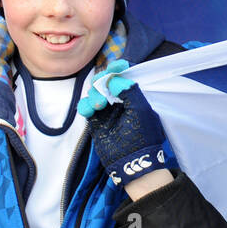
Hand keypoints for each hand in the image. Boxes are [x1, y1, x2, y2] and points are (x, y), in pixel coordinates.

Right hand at [78, 60, 171, 186]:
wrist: (131, 162)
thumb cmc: (142, 136)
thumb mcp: (141, 110)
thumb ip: (130, 91)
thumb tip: (116, 78)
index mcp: (134, 97)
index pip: (123, 77)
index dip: (118, 68)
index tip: (118, 65)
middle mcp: (120, 102)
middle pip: (105, 81)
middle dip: (102, 81)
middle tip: (101, 86)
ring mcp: (107, 112)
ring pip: (93, 93)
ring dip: (93, 94)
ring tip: (99, 105)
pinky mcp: (96, 122)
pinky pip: (86, 108)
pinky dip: (85, 106)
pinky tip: (89, 111)